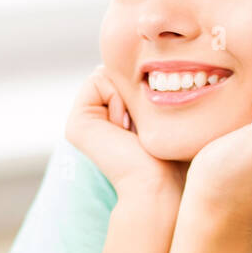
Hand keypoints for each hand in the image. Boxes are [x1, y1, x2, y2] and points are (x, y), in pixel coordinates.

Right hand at [64, 66, 184, 200]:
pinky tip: (124, 127)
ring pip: (109, 73)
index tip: (152, 123)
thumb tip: (157, 67)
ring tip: (133, 129)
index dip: (146, 86)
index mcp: (113, 121)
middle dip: (136, 88)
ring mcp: (82, 123)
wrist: (159, 184)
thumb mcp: (169, 116)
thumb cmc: (175, 157)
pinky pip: (99, 79)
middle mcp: (95, 122)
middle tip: (142, 127)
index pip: (129, 77)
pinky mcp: (76, 124)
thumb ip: (155, 90)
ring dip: (129, 94)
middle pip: (118, 73)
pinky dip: (118, 96)